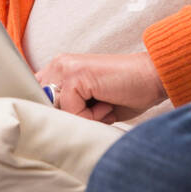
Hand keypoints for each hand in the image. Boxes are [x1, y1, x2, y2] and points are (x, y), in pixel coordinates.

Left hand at [34, 51, 165, 121]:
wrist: (154, 78)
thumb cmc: (127, 94)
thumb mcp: (90, 106)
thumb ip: (68, 110)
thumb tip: (48, 127)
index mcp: (60, 69)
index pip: (36, 98)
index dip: (50, 115)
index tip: (67, 122)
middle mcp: (59, 64)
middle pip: (41, 105)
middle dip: (65, 118)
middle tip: (94, 111)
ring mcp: (66, 67)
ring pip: (56, 109)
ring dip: (79, 117)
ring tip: (102, 106)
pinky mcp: (76, 75)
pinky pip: (71, 110)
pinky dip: (91, 116)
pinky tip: (107, 103)